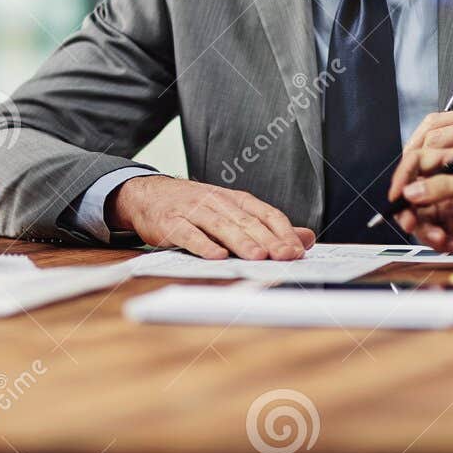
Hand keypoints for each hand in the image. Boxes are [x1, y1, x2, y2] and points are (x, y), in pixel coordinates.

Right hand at [108, 175, 313, 259]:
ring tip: (257, 257)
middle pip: (246, 220)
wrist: (146, 195)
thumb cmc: (193, 208)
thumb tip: (306, 238)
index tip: (297, 250)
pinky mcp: (170, 222)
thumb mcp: (231, 211)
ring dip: (240, 242)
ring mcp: (192, 210)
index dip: (282, 231)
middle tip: (284, 256)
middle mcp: (215, 201)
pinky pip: (188, 234)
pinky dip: (202, 244)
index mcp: (234, 199)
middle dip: (267, 239)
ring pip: (220, 225)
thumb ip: (267, 227)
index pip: (265, 213)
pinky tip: (216, 256)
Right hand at [392, 162, 452, 252]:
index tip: (397, 196)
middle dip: (411, 206)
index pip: (422, 155)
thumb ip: (445, 185)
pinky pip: (435, 226)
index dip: (405, 175)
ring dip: (425, 226)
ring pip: (423, 208)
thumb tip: (413, 191)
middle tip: (410, 222)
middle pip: (417, 183)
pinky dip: (438, 236)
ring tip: (440, 240)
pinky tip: (451, 244)